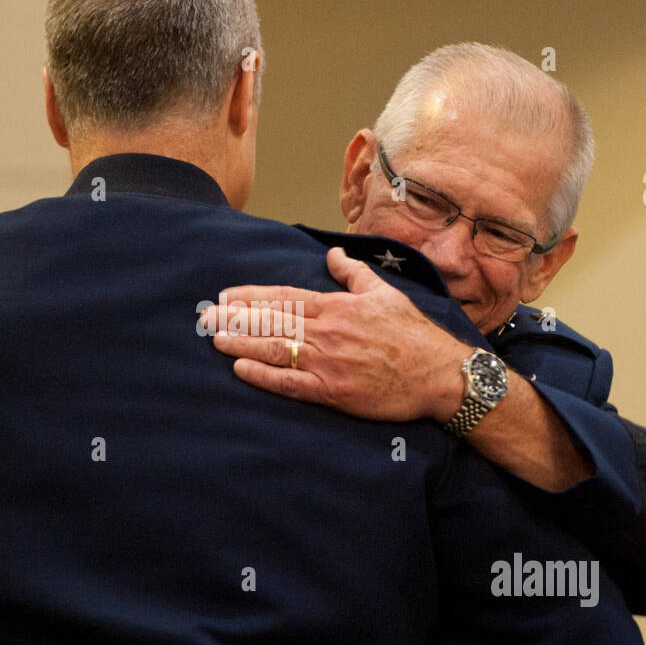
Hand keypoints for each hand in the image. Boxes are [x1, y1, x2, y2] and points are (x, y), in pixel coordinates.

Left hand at [199, 246, 468, 422]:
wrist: (440, 374)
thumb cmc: (414, 335)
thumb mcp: (384, 293)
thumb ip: (353, 274)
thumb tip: (333, 253)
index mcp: (338, 307)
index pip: (284, 298)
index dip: (252, 297)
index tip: (226, 296)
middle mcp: (328, 332)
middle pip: (272, 322)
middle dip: (236, 319)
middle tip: (205, 318)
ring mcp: (329, 362)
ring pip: (276, 349)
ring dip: (241, 343)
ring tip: (214, 340)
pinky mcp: (334, 391)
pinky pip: (290, 382)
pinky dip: (264, 376)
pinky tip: (241, 369)